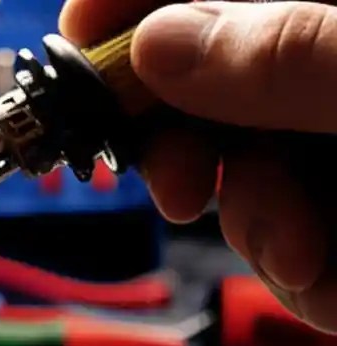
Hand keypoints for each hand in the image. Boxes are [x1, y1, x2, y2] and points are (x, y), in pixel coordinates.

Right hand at [60, 0, 336, 329]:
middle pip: (207, 87)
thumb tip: (158, 44)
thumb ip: (290, 56)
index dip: (130, 11)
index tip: (76, 51)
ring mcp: (331, 148)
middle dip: (190, 153)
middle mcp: (325, 80)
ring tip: (311, 257)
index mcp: (332, 15)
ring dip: (258, 232)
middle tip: (184, 192)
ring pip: (243, 177)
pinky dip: (301, 276)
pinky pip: (286, 242)